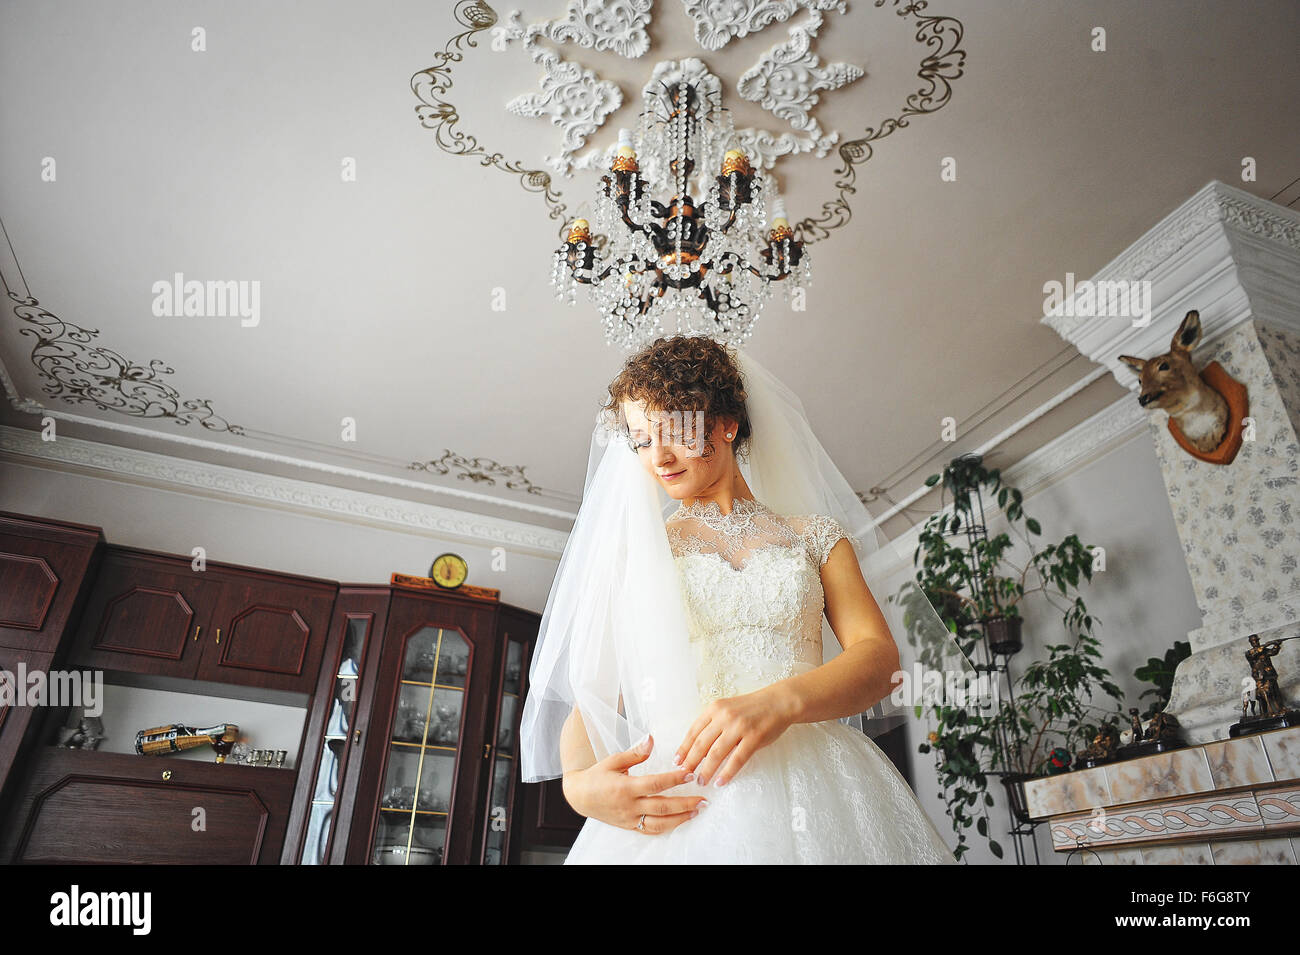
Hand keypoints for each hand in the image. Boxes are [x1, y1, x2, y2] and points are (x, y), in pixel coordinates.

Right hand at [562, 734, 707, 834]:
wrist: (579, 796)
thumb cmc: (597, 776)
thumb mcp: (614, 760)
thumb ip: (635, 752)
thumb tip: (651, 739)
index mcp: (626, 787)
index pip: (655, 784)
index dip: (674, 779)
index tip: (689, 774)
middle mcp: (629, 806)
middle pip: (662, 807)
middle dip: (685, 804)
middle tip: (703, 799)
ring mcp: (630, 819)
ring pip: (659, 823)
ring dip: (680, 818)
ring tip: (696, 811)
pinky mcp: (629, 826)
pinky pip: (650, 830)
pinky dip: (667, 827)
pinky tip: (679, 820)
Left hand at [674, 686, 794, 786]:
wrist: (778, 702)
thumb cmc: (752, 708)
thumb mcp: (728, 709)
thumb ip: (713, 724)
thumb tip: (698, 749)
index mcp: (714, 708)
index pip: (693, 731)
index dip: (683, 748)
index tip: (677, 761)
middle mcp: (724, 716)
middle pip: (701, 744)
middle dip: (690, 762)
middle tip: (684, 775)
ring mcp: (739, 727)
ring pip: (716, 754)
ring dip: (706, 770)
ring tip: (701, 781)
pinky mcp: (753, 738)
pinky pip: (736, 759)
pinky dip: (727, 773)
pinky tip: (720, 782)